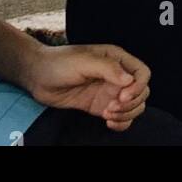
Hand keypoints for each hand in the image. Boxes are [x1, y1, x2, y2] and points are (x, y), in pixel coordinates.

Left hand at [23, 43, 150, 131]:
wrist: (39, 76)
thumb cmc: (59, 62)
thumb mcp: (83, 61)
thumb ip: (108, 68)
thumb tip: (130, 80)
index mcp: (116, 58)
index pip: (142, 73)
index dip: (138, 87)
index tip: (122, 96)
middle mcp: (116, 75)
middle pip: (142, 92)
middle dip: (131, 104)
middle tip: (111, 108)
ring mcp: (109, 92)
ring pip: (134, 107)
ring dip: (126, 115)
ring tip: (107, 115)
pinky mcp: (101, 106)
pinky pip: (121, 118)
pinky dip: (121, 123)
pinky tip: (109, 122)